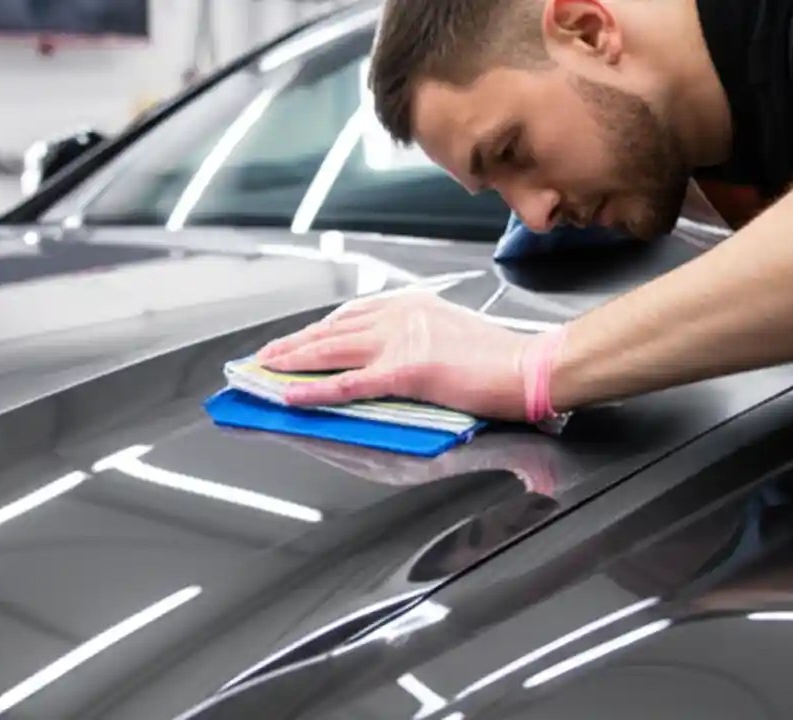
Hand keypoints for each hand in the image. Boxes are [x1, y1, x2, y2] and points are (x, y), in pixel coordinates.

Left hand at [255, 291, 552, 419]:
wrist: (529, 367)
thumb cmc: (499, 358)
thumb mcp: (448, 333)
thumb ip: (413, 338)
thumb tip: (383, 357)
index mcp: (410, 304)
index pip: (349, 315)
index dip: (315, 331)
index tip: (293, 341)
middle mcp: (400, 315)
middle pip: (332, 330)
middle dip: (293, 344)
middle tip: (263, 356)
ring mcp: (402, 341)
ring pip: (331, 351)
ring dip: (292, 362)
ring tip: (263, 371)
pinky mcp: (407, 371)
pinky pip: (348, 383)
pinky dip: (315, 389)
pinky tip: (291, 394)